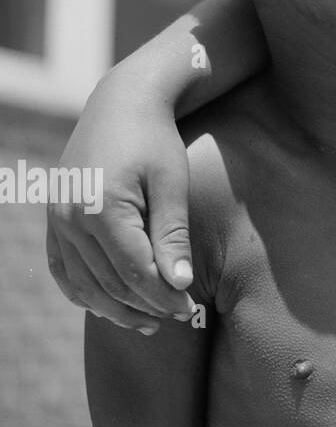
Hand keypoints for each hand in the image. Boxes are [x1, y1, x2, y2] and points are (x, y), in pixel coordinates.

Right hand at [46, 75, 194, 330]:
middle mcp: (71, 219)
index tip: (189, 308)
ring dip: (116, 308)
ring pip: (84, 284)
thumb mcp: (172, 183)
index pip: (136, 272)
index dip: (164, 296)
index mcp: (103, 209)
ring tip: (150, 321)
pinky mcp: (55, 220)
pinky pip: (64, 270)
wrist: (121, 105)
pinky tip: (112, 304)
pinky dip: (86, 293)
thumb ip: (172, 235)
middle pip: (110, 282)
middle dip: (145, 305)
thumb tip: (178, 285)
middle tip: (177, 316)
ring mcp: (57, 221)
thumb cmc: (156, 140)